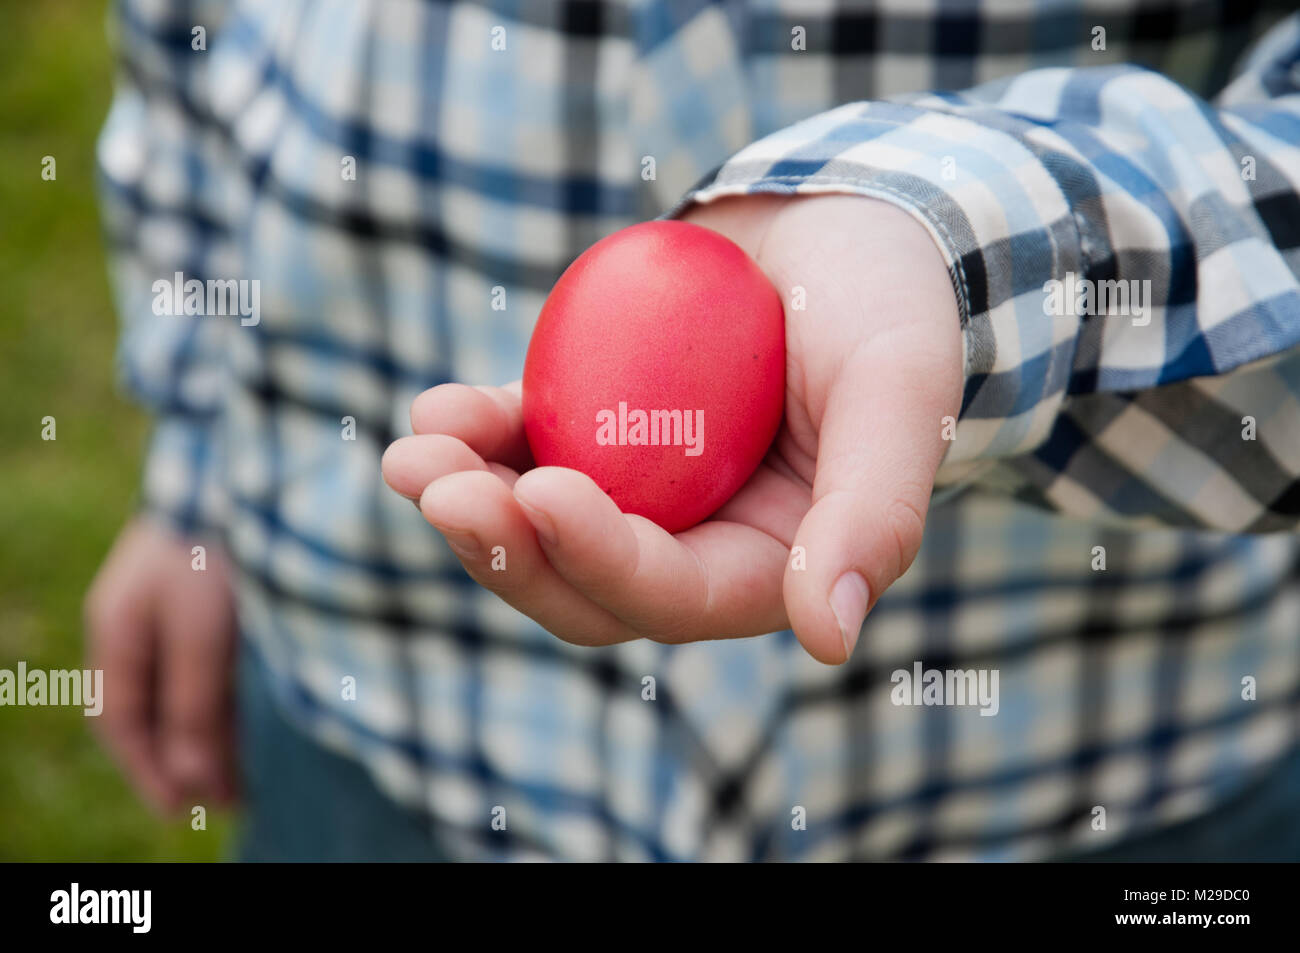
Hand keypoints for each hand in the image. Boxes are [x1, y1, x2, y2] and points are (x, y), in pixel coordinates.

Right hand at [84, 516, 237, 810]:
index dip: (149, 768)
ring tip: (246, 771)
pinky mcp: (208, 590)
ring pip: (183, 684)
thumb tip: (192, 777)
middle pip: (153, 707)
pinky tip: (254, 713)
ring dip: (209, 729)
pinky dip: (225, 695)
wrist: (236, 472)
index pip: (121, 720)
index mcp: (115, 631)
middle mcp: (136, 620)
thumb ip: (194, 706)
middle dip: (182, 757)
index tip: (182, 807)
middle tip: (224, 798)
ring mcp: (169, 603)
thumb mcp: (201, 636)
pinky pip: (207, 659)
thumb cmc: (214, 549)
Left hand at [383, 195, 961, 662]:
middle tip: (435, 490)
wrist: (846, 224)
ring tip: (412, 450)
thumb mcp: (899, 393)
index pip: (675, 593)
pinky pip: (526, 450)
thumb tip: (828, 637)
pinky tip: (437, 410)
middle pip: (584, 584)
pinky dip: (477, 437)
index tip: (539, 492)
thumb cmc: (889, 301)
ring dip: (468, 500)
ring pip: (537, 530)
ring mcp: (642, 491)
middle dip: (506, 550)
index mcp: (772, 563)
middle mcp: (698, 544)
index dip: (601, 558)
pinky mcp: (601, 430)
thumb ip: (876, 512)